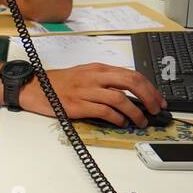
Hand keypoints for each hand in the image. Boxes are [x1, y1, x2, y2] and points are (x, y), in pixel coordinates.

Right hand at [19, 63, 166, 127]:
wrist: (34, 88)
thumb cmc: (59, 83)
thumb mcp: (85, 75)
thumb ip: (105, 81)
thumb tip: (128, 95)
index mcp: (99, 69)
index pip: (132, 75)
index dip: (150, 88)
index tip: (158, 100)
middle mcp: (94, 77)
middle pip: (131, 82)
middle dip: (149, 97)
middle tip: (155, 110)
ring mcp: (86, 91)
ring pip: (120, 99)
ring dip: (135, 113)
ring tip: (140, 122)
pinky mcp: (78, 105)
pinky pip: (104, 112)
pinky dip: (117, 119)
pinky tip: (121, 123)